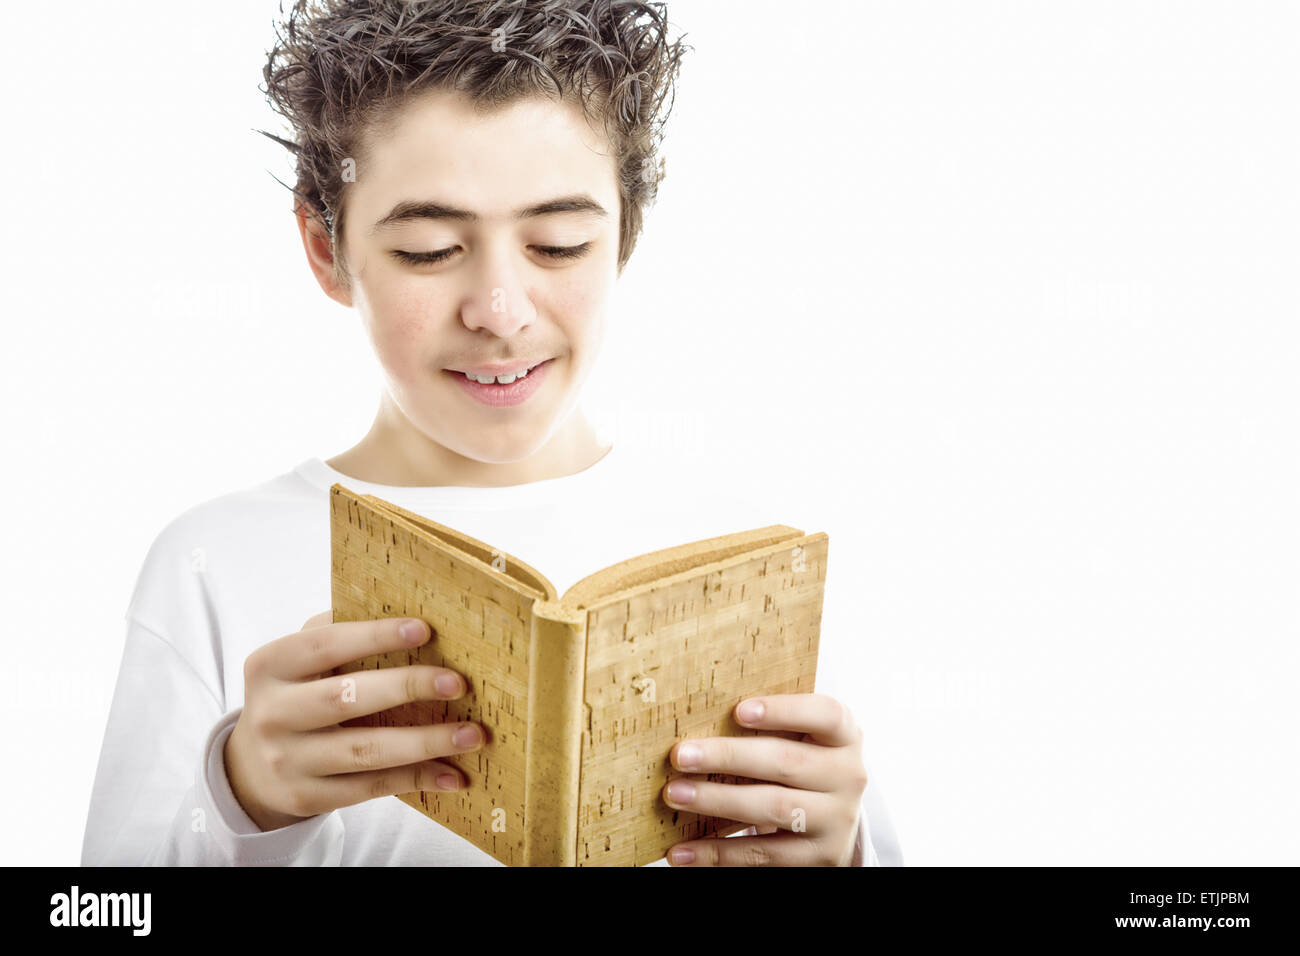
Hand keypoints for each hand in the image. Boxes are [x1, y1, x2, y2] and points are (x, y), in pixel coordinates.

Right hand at [224, 610, 484, 830]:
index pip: (325, 645)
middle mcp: (271, 714)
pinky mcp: (306, 798)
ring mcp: (285, 761)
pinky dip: (416, 779)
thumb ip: (341, 637)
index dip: (374, 636)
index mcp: (270, 666)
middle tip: (458, 683)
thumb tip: (418, 623)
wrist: (252, 766)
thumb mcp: (300, 661)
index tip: (424, 629)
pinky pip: (370, 788)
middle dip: (407, 688)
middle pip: (346, 699)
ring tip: (472, 735)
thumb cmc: (298, 694)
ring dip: (425, 742)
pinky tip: (453, 774)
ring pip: (365, 750)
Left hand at [662, 693, 867, 865]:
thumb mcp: (802, 738)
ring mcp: (836, 819)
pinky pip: (763, 854)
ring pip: (773, 807)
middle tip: (680, 755)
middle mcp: (848, 775)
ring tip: (676, 794)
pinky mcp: (818, 857)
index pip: (824, 715)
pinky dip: (718, 852)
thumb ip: (770, 725)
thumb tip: (700, 714)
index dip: (783, 711)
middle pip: (786, 762)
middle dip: (728, 757)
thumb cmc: (802, 761)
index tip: (738, 711)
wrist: (834, 819)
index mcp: (844, 735)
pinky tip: (683, 850)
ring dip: (717, 800)